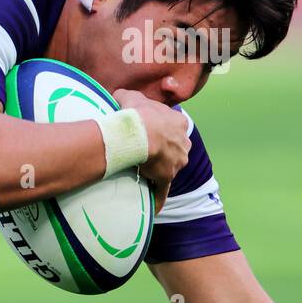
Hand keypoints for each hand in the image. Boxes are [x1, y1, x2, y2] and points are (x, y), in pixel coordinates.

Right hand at [113, 89, 190, 214]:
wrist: (139, 133)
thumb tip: (118, 95)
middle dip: (164, 150)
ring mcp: (177, 161)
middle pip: (175, 147)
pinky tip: (154, 207)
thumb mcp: (130, 96)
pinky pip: (163, 189)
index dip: (160, 128)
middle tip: (145, 152)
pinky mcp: (167, 176)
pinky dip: (158, 198)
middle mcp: (183, 142)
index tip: (148, 130)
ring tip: (143, 173)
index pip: (173, 126)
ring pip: (170, 166)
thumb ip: (127, 95)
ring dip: (160, 170)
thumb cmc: (136, 114)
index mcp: (178, 121)